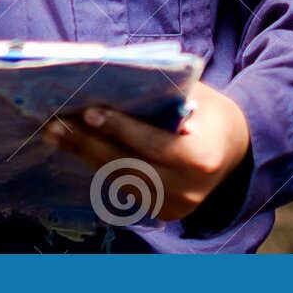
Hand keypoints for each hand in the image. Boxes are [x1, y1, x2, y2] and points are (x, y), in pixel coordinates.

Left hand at [43, 81, 250, 221]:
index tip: (89, 113)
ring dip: (86, 155)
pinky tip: (78, 147)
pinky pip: (125, 187)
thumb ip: (161, 93)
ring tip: (57, 133)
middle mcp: (189, 190)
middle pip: (129, 166)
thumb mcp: (196, 94)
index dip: (121, 129)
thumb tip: (111, 80)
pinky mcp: (164, 213)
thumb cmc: (210, 112)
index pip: (155, 144)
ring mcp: (176, 207)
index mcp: (202, 158)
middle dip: (89, 143)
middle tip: (56, 124)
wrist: (236, 149)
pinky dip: (101, 165)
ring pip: (121, 179)